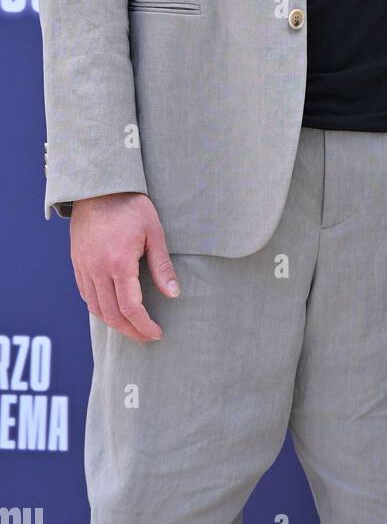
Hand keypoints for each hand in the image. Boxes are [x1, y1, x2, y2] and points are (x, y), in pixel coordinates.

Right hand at [70, 192, 179, 341]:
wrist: (99, 187)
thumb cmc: (131, 206)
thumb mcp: (154, 232)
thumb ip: (162, 266)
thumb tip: (173, 294)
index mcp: (119, 263)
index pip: (130, 307)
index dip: (144, 325)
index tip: (157, 333)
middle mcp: (97, 270)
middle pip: (111, 315)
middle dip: (130, 331)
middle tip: (146, 336)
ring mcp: (84, 268)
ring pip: (96, 308)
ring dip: (114, 323)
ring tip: (132, 327)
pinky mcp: (77, 263)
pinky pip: (85, 295)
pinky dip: (99, 309)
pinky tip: (112, 309)